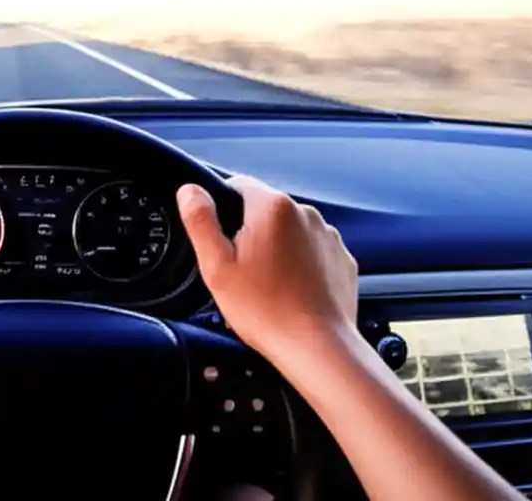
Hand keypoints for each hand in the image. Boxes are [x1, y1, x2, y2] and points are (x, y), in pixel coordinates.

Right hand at [176, 176, 357, 372]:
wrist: (317, 347)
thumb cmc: (266, 311)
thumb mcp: (217, 267)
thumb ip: (200, 221)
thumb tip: (190, 191)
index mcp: (272, 207)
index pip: (238, 184)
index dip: (222, 210)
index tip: (222, 242)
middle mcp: (305, 213)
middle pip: (264, 210)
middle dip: (251, 234)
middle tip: (242, 272)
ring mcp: (328, 235)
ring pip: (289, 232)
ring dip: (277, 249)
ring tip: (268, 286)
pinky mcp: (341, 258)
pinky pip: (312, 252)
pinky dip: (301, 266)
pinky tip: (291, 292)